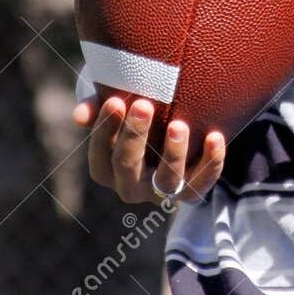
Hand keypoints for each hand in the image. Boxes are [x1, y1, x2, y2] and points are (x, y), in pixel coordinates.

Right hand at [72, 94, 225, 204]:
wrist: (170, 133)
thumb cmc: (134, 117)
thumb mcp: (115, 110)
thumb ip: (97, 108)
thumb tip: (79, 115)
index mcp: (108, 170)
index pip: (100, 156)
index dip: (105, 131)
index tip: (115, 100)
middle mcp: (131, 187)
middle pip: (127, 167)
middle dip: (134, 136)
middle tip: (143, 104)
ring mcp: (161, 194)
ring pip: (166, 181)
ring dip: (173, 154)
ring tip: (179, 125)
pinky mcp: (190, 193)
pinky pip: (202, 184)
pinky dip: (211, 163)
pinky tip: (214, 136)